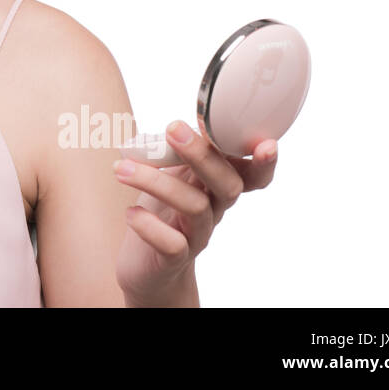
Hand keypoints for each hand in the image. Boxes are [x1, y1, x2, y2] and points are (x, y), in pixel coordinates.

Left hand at [112, 120, 278, 305]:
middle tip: (172, 129)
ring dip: (156, 181)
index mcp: (217, 185)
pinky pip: (173, 244)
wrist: (145, 263)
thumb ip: (178, 151)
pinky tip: (131, 212)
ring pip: (195, 207)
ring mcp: (197, 234)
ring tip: (121, 168)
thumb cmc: (161, 210)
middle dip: (202, 155)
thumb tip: (180, 125)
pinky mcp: (175, 257)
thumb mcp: (170, 175)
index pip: (252, 175)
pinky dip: (149, 225)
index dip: (264, 164)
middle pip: (228, 184)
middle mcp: (215, 209)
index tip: (267, 144)